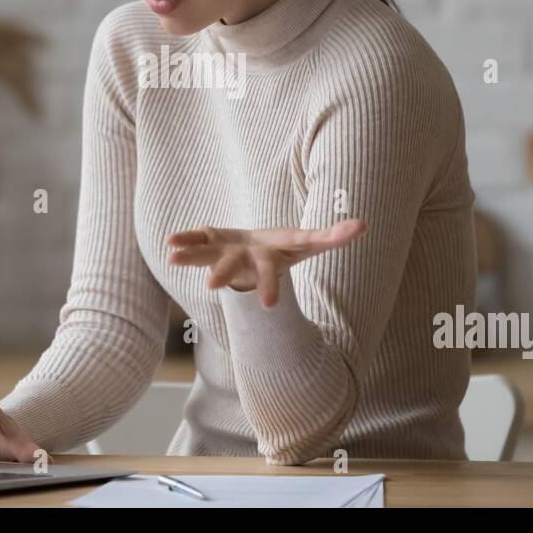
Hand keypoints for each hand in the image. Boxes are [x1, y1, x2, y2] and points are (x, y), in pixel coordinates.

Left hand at [166, 219, 366, 307]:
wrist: (258, 256)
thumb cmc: (285, 250)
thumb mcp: (309, 242)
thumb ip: (334, 236)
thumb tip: (364, 225)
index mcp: (267, 260)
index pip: (270, 273)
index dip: (270, 286)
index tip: (268, 306)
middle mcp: (244, 260)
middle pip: (233, 267)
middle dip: (222, 274)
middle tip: (209, 285)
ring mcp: (225, 251)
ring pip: (206, 254)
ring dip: (190, 255)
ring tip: (171, 257)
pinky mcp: (212, 240)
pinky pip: (197, 238)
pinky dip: (185, 238)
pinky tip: (169, 243)